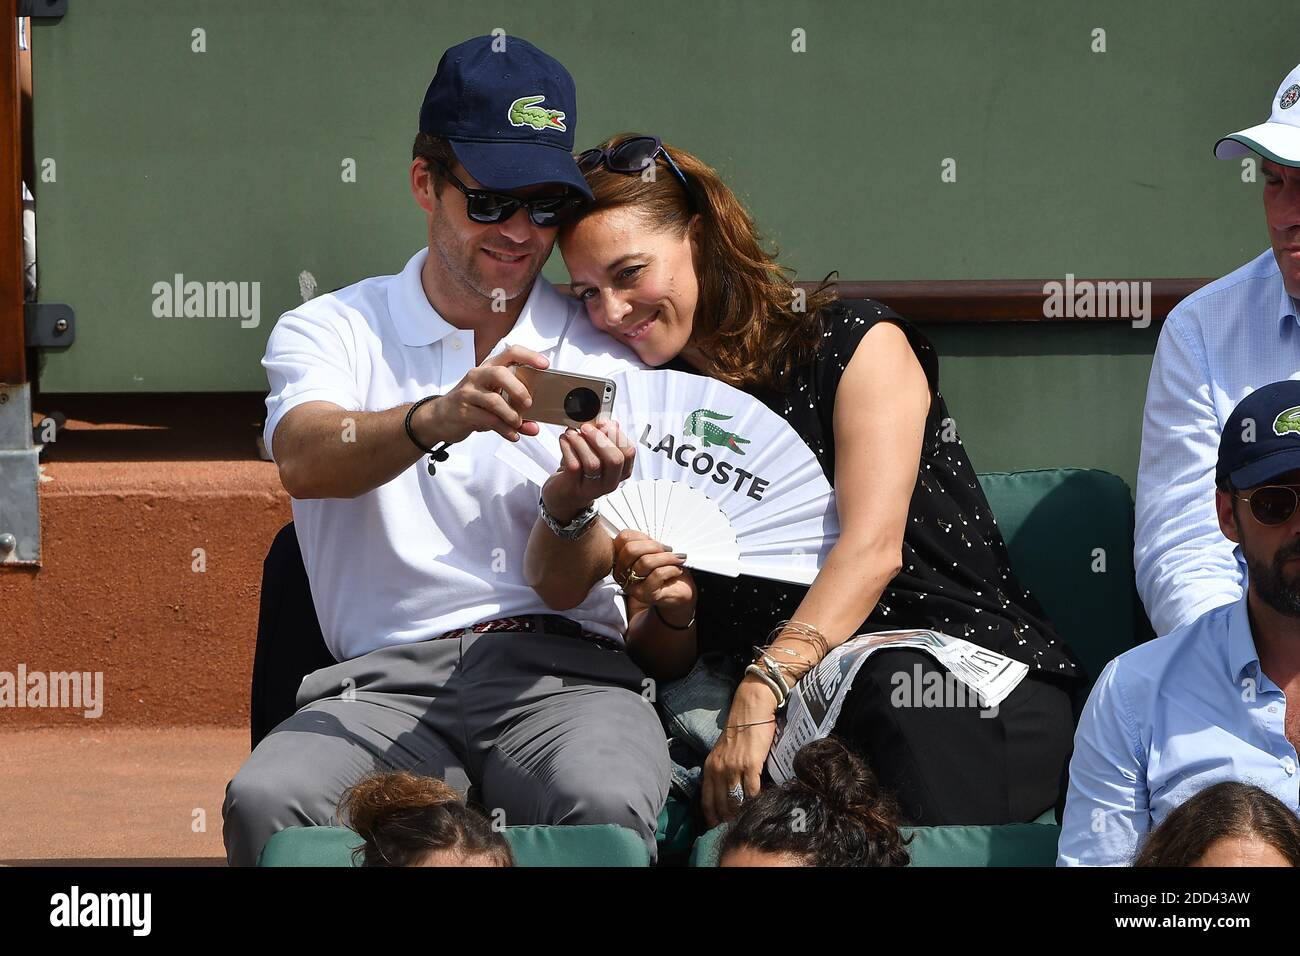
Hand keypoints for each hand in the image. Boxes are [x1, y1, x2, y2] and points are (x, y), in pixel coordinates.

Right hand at [417, 345, 547, 444]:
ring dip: (512, 415)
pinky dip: (504, 429)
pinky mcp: (463, 411)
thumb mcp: (493, 402)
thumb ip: (515, 411)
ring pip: (494, 400)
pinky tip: (512, 435)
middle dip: (518, 389)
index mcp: (488, 368)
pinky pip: (488, 420)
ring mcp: (468, 393)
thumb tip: (534, 427)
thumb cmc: (471, 405)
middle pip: (500, 373)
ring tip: (517, 424)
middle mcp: (477, 376)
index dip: (529, 356)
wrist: (439, 417)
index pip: (510, 353)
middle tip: (528, 403)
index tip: (545, 365)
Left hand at [541, 420, 634, 520]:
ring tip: (571, 433)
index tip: (602, 423)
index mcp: (620, 471)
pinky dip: (568, 448)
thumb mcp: (596, 453)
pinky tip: (564, 440)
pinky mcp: (574, 487)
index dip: (616, 434)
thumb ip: (605, 437)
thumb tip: (609, 422)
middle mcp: (610, 482)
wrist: (563, 495)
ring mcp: (593, 487)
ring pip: (593, 463)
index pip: (628, 452)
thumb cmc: (581, 471)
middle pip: (615, 459)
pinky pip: (574, 466)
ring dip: (580, 442)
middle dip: (600, 438)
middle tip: (586, 427)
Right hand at [611, 529, 695, 612]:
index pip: (623, 537)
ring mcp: (631, 585)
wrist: (679, 589)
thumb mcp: (654, 550)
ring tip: (678, 559)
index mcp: (620, 557)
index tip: (657, 541)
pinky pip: (657, 574)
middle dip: (654, 546)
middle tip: (669, 549)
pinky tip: (678, 570)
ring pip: (646, 562)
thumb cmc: (665, 566)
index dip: (643, 536)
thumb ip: (646, 542)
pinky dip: (672, 569)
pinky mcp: (644, 595)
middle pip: (630, 549)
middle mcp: (620, 572)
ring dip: (667, 557)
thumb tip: (651, 540)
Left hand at [701, 679, 779, 827]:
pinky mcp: (751, 765)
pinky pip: (752, 791)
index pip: (706, 800)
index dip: (711, 818)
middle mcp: (719, 769)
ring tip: (747, 822)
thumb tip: (726, 795)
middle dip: (727, 820)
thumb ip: (721, 772)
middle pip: (721, 804)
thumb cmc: (739, 731)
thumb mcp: (722, 753)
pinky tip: (760, 805)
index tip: (716, 829)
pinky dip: (755, 801)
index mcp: (710, 767)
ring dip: (741, 813)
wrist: (751, 710)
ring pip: (735, 800)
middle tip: (734, 830)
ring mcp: (734, 768)